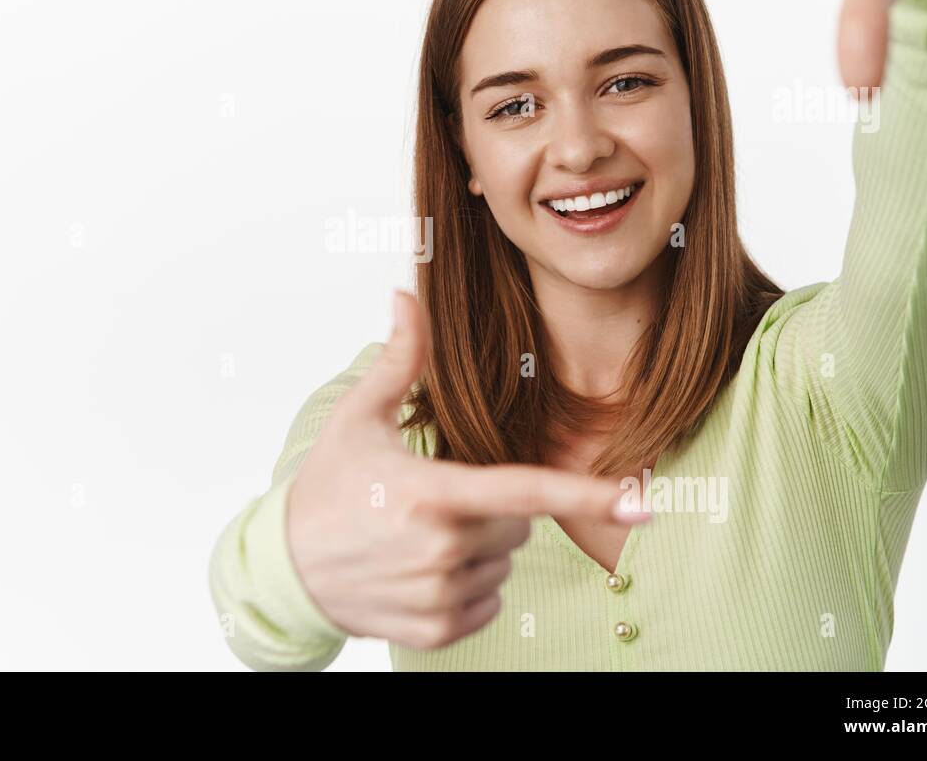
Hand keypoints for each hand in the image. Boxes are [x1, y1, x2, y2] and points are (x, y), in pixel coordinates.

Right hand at [286, 290, 649, 649]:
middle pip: (516, 526)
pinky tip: (420, 571)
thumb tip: (406, 296)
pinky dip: (467, 588)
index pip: (524, 492)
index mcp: (432, 494)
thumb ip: (399, 359)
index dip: (585, 492)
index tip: (640, 498)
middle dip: (490, 512)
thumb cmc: (328, 486)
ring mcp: (439, 595)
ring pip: (504, 565)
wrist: (287, 568)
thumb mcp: (358, 418)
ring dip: (478, 552)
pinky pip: (488, 604)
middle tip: (434, 503)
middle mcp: (441, 550)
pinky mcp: (436, 630)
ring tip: (418, 538)